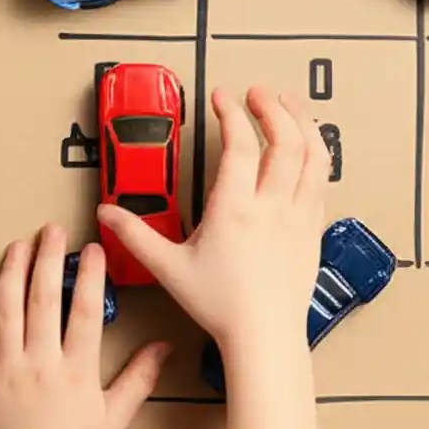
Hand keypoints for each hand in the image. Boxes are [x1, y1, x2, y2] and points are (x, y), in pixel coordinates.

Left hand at [0, 224, 172, 428]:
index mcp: (76, 371)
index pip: (84, 310)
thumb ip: (138, 379)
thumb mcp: (114, 418)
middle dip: (47, 257)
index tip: (93, 249)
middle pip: (42, 298)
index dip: (90, 274)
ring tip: (19, 245)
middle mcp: (40, 364)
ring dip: (11, 271)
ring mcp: (7, 370)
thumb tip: (164, 348)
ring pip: (6, 308)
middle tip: (52, 230)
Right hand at [97, 87, 328, 428]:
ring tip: (290, 104)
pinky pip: (322, 180)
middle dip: (273, 107)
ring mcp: (299, 216)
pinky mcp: (313, 229)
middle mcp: (272, 207)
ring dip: (303, 122)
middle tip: (257, 92)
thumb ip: (136, 235)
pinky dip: (316, 154)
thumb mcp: (169, 267)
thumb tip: (107, 214)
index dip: (231, 113)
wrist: (264, 336)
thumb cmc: (221, 306)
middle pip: (285, 140)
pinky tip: (307, 147)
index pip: (239, 146)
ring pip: (314, 156)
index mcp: (235, 210)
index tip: (221, 97)